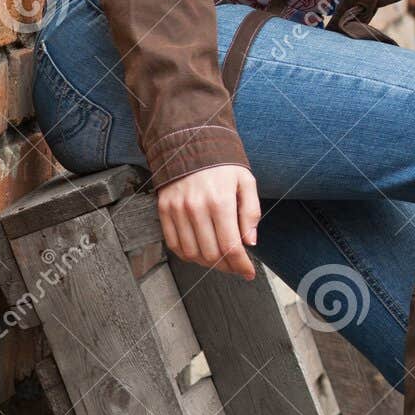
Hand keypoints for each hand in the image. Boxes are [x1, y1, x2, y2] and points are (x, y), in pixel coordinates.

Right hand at [157, 164, 260, 279]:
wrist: (190, 142)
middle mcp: (196, 208)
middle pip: (211, 254)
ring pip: (192, 253)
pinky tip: (200, 252)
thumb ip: (250, 212)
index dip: (241, 265)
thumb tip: (250, 242)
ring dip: (207, 263)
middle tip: (236, 266)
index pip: (230, 246)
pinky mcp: (164, 209)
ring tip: (220, 259)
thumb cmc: (222, 164)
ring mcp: (177, 210)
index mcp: (220, 201)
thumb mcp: (246, 181)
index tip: (248, 273)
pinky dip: (188, 255)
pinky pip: (174, 244)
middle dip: (227, 266)